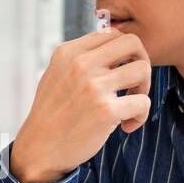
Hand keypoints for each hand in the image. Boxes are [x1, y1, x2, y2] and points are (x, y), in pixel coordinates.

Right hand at [10, 30, 151, 182]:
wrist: (39, 149)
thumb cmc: (52, 114)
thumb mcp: (56, 74)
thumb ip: (80, 58)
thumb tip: (113, 46)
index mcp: (68, 52)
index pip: (112, 33)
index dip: (125, 52)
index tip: (120, 72)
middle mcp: (80, 64)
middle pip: (133, 42)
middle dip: (141, 61)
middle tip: (133, 84)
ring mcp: (93, 86)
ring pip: (142, 69)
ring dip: (143, 88)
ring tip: (130, 105)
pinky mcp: (106, 111)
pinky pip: (143, 102)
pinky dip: (140, 115)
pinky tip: (126, 126)